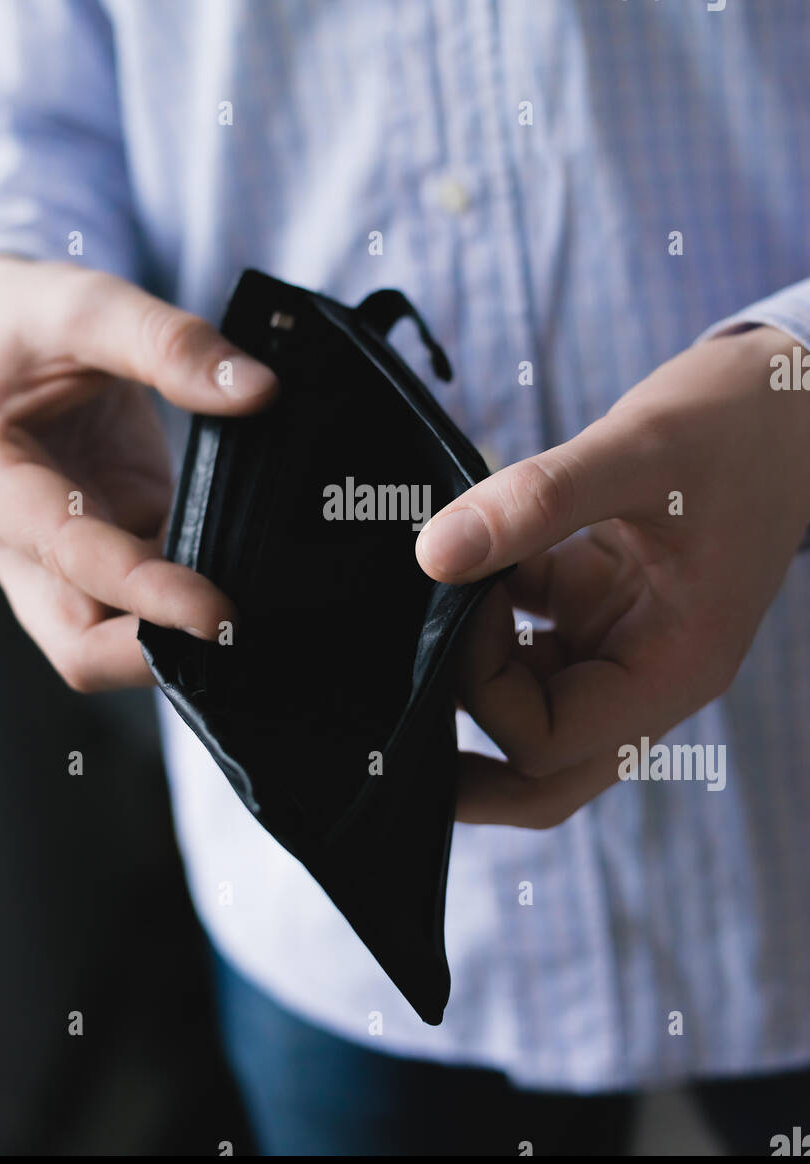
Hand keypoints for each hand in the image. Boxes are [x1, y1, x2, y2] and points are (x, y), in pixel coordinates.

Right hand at [0, 257, 276, 689]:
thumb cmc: (13, 320)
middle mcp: (18, 541)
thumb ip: (167, 343)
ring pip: (112, 636)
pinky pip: (146, 599)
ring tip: (262, 615)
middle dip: (154, 655)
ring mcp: (61, 555)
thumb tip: (259, 391)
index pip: (70, 559)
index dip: (146, 595)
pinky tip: (252, 579)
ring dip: (178, 636)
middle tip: (242, 637)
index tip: (219, 613)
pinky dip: (191, 599)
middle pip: (78, 643)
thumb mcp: (79, 305)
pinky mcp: (106, 544)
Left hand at [416, 325, 809, 826]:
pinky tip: (470, 557)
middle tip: (395, 722)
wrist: (792, 395)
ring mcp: (625, 641)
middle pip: (546, 768)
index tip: (466, 602)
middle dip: (471, 760)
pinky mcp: (604, 603)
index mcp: (674, 669)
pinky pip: (534, 638)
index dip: (487, 691)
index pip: (552, 742)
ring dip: (478, 673)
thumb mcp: (640, 451)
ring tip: (434, 607)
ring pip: (535, 709)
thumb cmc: (741, 424)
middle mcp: (650, 673)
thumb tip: (434, 552)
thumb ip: (537, 501)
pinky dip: (492, 611)